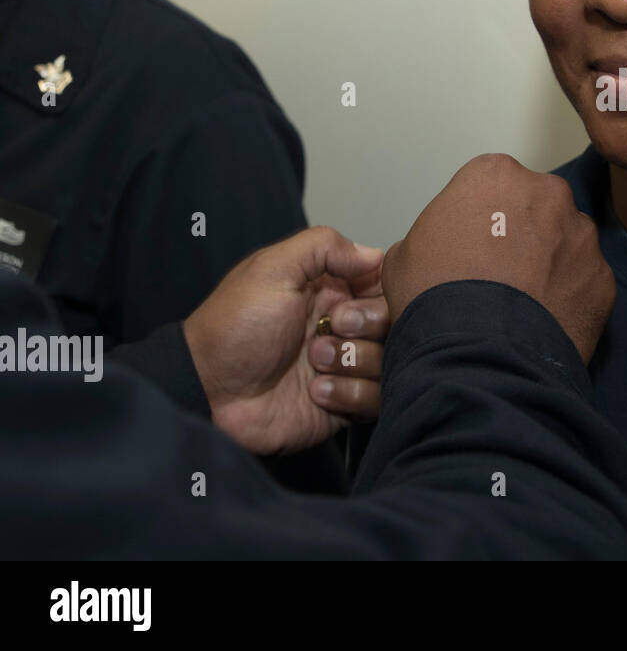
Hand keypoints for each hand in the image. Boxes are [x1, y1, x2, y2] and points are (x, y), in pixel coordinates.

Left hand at [182, 226, 390, 455]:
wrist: (208, 392)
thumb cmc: (233, 328)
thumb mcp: (271, 269)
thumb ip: (323, 245)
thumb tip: (374, 254)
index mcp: (330, 291)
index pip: (384, 283)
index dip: (379, 290)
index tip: (353, 296)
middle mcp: (342, 327)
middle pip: (394, 321)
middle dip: (366, 325)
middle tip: (329, 329)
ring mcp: (345, 367)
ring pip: (390, 360)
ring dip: (353, 362)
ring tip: (313, 364)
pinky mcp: (345, 404)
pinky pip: (376, 399)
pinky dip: (349, 394)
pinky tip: (315, 391)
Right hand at [382, 154, 615, 362]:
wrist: (476, 355)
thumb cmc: (435, 299)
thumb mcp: (403, 256)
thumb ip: (432, 236)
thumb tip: (437, 250)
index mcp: (496, 175)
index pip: (491, 185)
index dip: (480, 217)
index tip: (472, 244)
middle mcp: (548, 194)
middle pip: (537, 207)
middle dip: (524, 233)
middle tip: (500, 273)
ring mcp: (582, 235)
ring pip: (568, 242)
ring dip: (552, 263)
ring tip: (524, 302)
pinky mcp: (604, 277)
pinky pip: (587, 281)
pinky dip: (572, 297)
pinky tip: (546, 321)